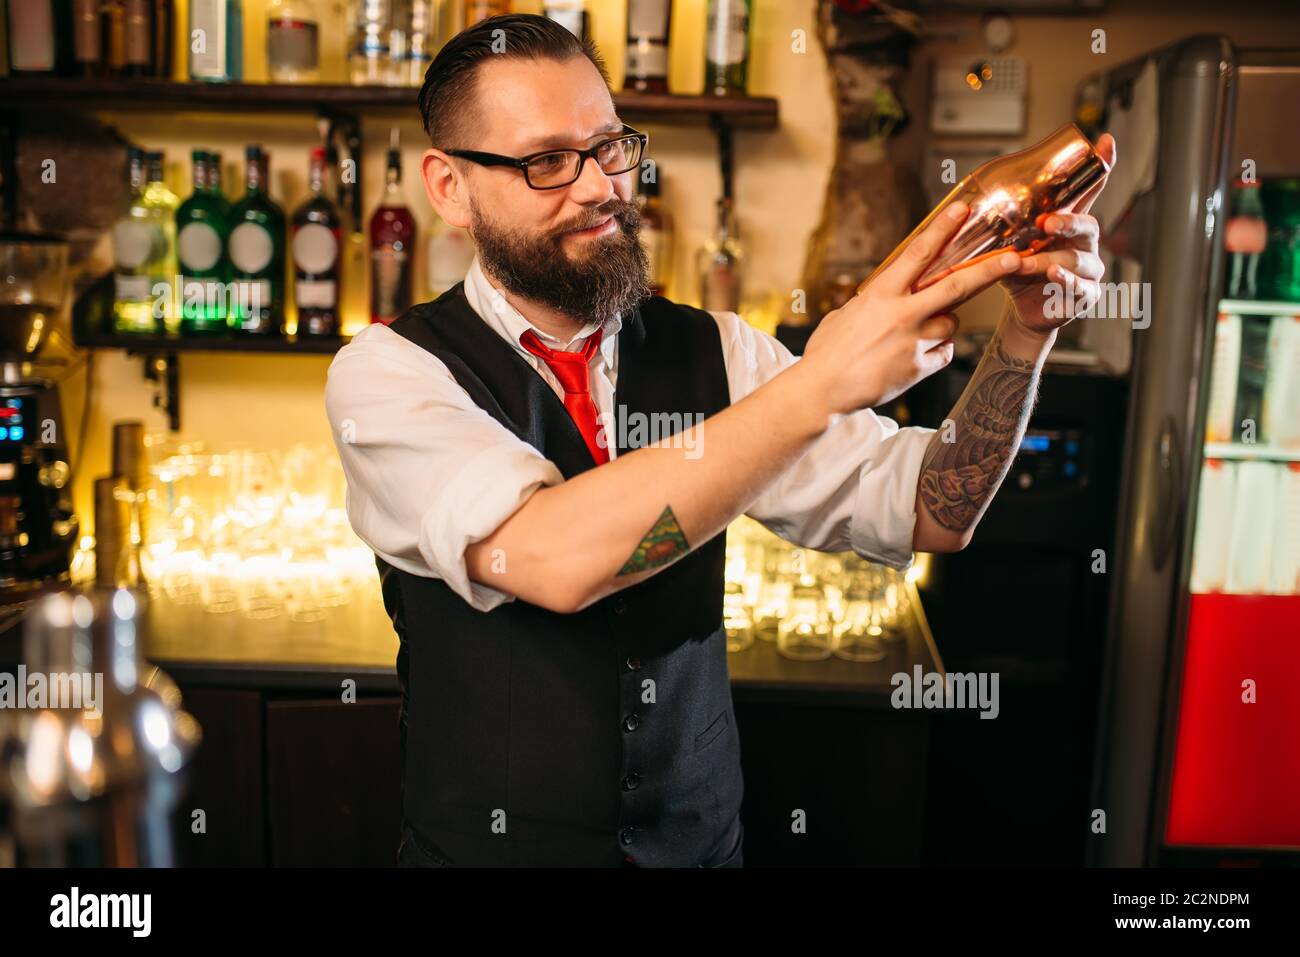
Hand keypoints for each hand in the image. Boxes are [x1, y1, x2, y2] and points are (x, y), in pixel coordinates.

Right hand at [799, 198, 1022, 416]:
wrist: (823, 390)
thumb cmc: (827, 352)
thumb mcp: (845, 314)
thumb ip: (872, 302)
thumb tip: (883, 297)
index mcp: (881, 294)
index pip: (919, 253)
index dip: (943, 228)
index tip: (962, 209)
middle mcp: (903, 314)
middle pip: (958, 286)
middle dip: (990, 269)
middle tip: (1015, 258)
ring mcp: (915, 342)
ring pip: (951, 322)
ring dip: (944, 321)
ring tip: (918, 330)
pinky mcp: (920, 367)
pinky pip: (942, 351)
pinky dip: (935, 350)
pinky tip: (915, 355)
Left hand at [1002, 133, 1117, 336]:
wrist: (1023, 308)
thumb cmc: (1019, 271)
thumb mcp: (1009, 244)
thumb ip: (1004, 226)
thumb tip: (971, 202)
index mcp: (1068, 223)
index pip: (1087, 192)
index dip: (1101, 166)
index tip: (1106, 141)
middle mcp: (1084, 242)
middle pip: (1087, 224)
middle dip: (1067, 222)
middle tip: (1047, 223)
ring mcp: (1089, 269)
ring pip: (1076, 261)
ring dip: (1048, 261)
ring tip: (1025, 263)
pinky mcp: (1087, 294)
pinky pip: (1080, 288)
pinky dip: (1064, 284)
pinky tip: (1051, 279)